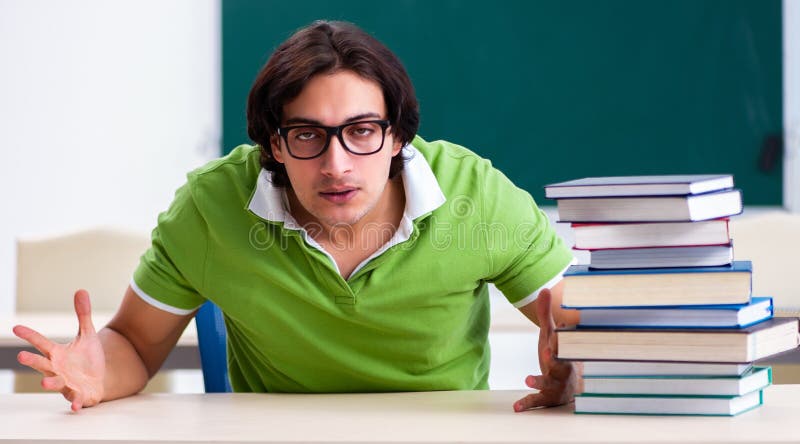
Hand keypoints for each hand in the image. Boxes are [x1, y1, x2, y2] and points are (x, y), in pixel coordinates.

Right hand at [13, 289, 105, 411]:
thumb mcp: (87, 335)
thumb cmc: (87, 358)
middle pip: (42, 364)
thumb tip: (81, 290)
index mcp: (57, 354)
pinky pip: (76, 398)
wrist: (99, 380)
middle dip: (33, 361)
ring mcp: (66, 383)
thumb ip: (83, 315)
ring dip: (50, 384)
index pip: (41, 342)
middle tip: (21, 356)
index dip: (29, 335)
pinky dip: (76, 402)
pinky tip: (76, 404)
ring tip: (44, 383)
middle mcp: (57, 369)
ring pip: (56, 383)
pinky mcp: (79, 394)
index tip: (16, 327)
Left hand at [513, 288, 580, 410]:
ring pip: (548, 383)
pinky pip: (536, 401)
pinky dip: (527, 403)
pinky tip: (516, 407)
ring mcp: (555, 384)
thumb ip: (545, 314)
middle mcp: (562, 367)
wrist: (574, 387)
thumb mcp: (551, 335)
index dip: (560, 337)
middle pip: (559, 362)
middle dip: (554, 357)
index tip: (558, 329)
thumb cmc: (559, 354)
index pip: (562, 343)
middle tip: (547, 351)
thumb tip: (544, 289)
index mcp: (564, 351)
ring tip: (527, 379)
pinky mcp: (546, 397)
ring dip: (538, 381)